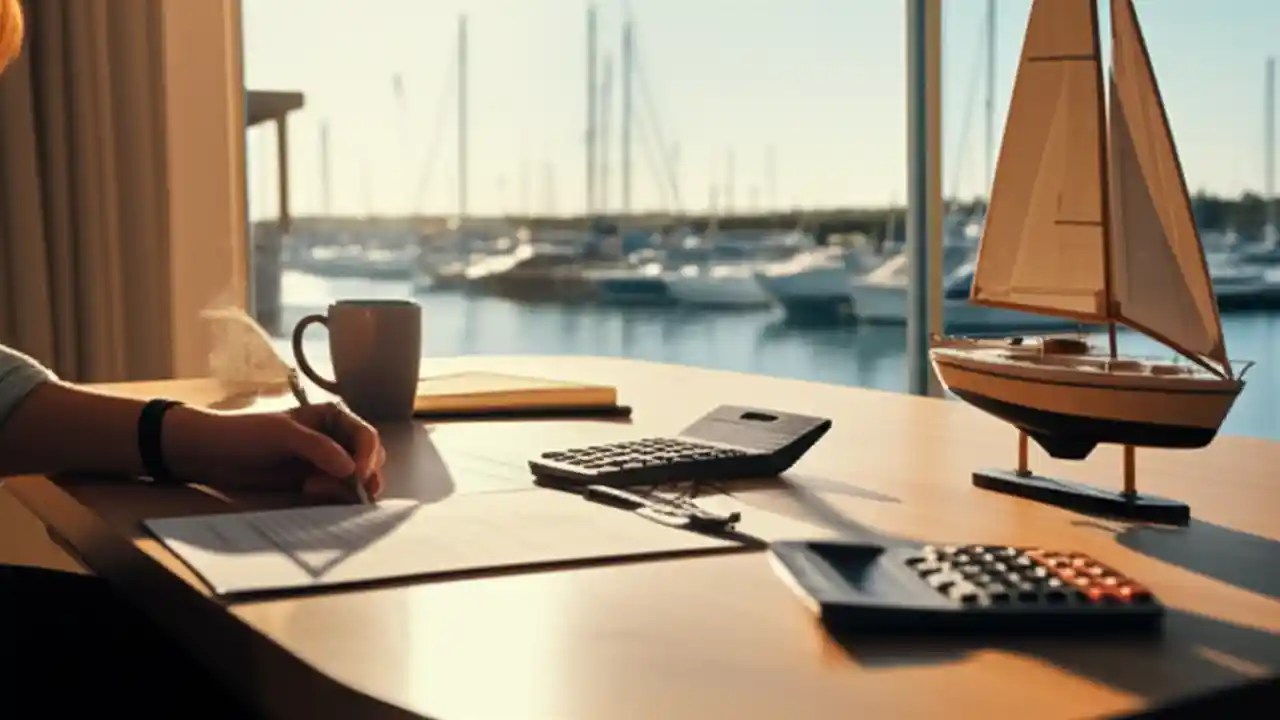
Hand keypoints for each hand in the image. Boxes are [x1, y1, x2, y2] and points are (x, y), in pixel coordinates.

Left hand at [163, 402, 385, 501]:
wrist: (212, 454)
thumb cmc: (245, 434)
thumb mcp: (283, 435)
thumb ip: (319, 448)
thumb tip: (352, 470)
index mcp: (333, 417)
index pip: (367, 438)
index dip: (367, 458)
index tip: (357, 478)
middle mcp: (336, 439)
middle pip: (369, 461)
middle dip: (358, 477)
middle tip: (333, 487)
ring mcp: (326, 463)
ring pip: (355, 481)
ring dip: (343, 490)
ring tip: (311, 489)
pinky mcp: (315, 483)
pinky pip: (337, 494)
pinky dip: (332, 498)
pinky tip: (308, 494)